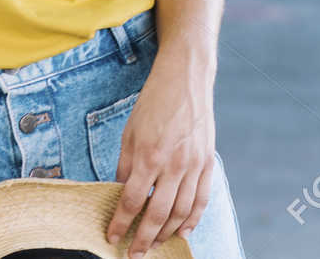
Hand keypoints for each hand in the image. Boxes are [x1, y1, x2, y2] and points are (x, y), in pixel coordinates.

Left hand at [104, 57, 216, 257]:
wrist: (185, 79)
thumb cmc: (154, 102)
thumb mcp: (130, 132)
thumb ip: (125, 166)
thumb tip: (121, 193)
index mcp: (149, 155)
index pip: (132, 200)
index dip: (121, 223)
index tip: (112, 236)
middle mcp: (173, 164)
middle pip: (158, 213)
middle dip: (144, 238)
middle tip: (134, 253)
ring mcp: (193, 165)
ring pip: (182, 211)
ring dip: (167, 233)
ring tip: (155, 245)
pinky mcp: (207, 162)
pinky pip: (202, 199)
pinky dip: (193, 219)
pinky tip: (183, 231)